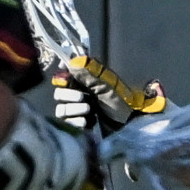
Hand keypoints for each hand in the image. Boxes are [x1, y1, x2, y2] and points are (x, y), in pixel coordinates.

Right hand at [50, 54, 167, 135]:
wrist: (130, 126)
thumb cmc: (122, 104)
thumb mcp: (107, 87)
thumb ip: (89, 76)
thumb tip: (73, 63)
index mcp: (85, 82)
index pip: (64, 76)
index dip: (63, 78)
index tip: (67, 80)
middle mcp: (78, 95)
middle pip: (58, 93)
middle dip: (69, 95)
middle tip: (84, 98)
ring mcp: (77, 111)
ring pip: (61, 109)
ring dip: (74, 109)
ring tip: (90, 111)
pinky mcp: (78, 125)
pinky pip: (66, 123)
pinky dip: (77, 122)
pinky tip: (89, 122)